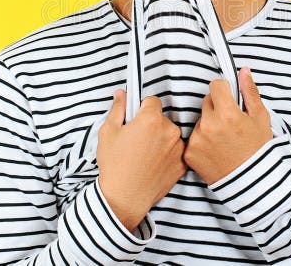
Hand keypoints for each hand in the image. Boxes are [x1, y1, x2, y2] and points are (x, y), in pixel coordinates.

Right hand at [97, 90, 186, 231]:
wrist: (125, 197)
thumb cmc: (114, 164)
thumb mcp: (108, 132)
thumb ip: (118, 109)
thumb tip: (122, 94)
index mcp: (151, 119)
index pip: (153, 101)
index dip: (142, 108)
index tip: (136, 119)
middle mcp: (169, 130)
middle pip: (162, 119)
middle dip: (152, 125)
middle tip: (137, 141)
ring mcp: (178, 148)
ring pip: (170, 135)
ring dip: (162, 139)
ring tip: (145, 155)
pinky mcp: (183, 164)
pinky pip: (177, 151)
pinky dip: (168, 155)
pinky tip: (154, 164)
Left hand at [184, 67, 272, 184]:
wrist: (252, 183)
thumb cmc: (258, 149)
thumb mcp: (260, 118)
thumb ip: (250, 92)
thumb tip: (243, 71)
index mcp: (228, 114)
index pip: (215, 86)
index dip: (223, 91)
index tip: (228, 99)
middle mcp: (209, 125)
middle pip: (206, 102)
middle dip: (216, 108)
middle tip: (228, 124)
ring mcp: (198, 140)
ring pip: (199, 120)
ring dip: (208, 124)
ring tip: (222, 140)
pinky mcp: (189, 153)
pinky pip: (193, 137)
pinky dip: (201, 141)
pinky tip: (214, 150)